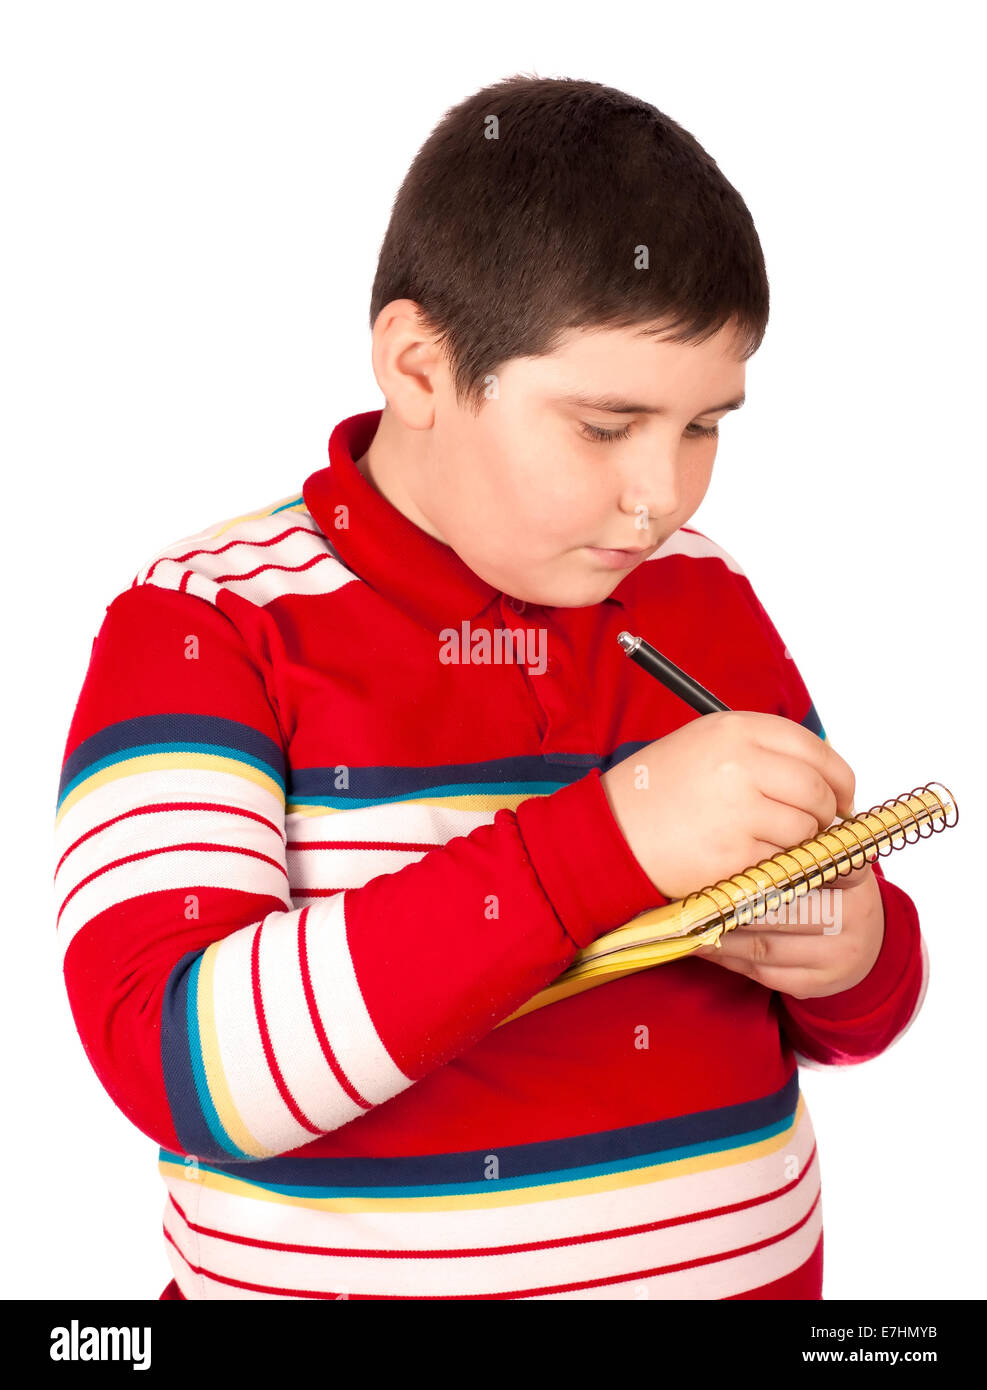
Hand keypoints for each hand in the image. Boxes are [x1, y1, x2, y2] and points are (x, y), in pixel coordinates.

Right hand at [600, 711, 856, 900]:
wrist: (609, 835)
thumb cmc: (654, 794)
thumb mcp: (703, 747)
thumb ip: (758, 752)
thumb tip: (818, 775)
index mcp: (734, 729)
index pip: (814, 748)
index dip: (839, 777)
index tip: (843, 797)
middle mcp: (740, 763)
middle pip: (818, 790)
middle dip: (829, 815)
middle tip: (821, 829)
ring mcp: (739, 809)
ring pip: (806, 830)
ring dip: (803, 845)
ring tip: (776, 846)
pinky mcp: (735, 854)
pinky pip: (784, 862)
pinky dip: (781, 868)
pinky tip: (759, 864)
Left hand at [694, 863, 884, 999]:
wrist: (866, 946)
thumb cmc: (832, 894)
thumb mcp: (831, 866)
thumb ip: (801, 851)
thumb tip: (740, 838)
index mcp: (854, 879)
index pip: (826, 862)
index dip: (784, 861)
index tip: (740, 853)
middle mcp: (851, 918)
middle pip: (782, 909)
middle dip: (733, 903)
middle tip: (695, 893)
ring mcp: (836, 956)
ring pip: (765, 945)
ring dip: (720, 935)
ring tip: (688, 922)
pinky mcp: (816, 984)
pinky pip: (763, 972)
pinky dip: (728, 958)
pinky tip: (704, 945)